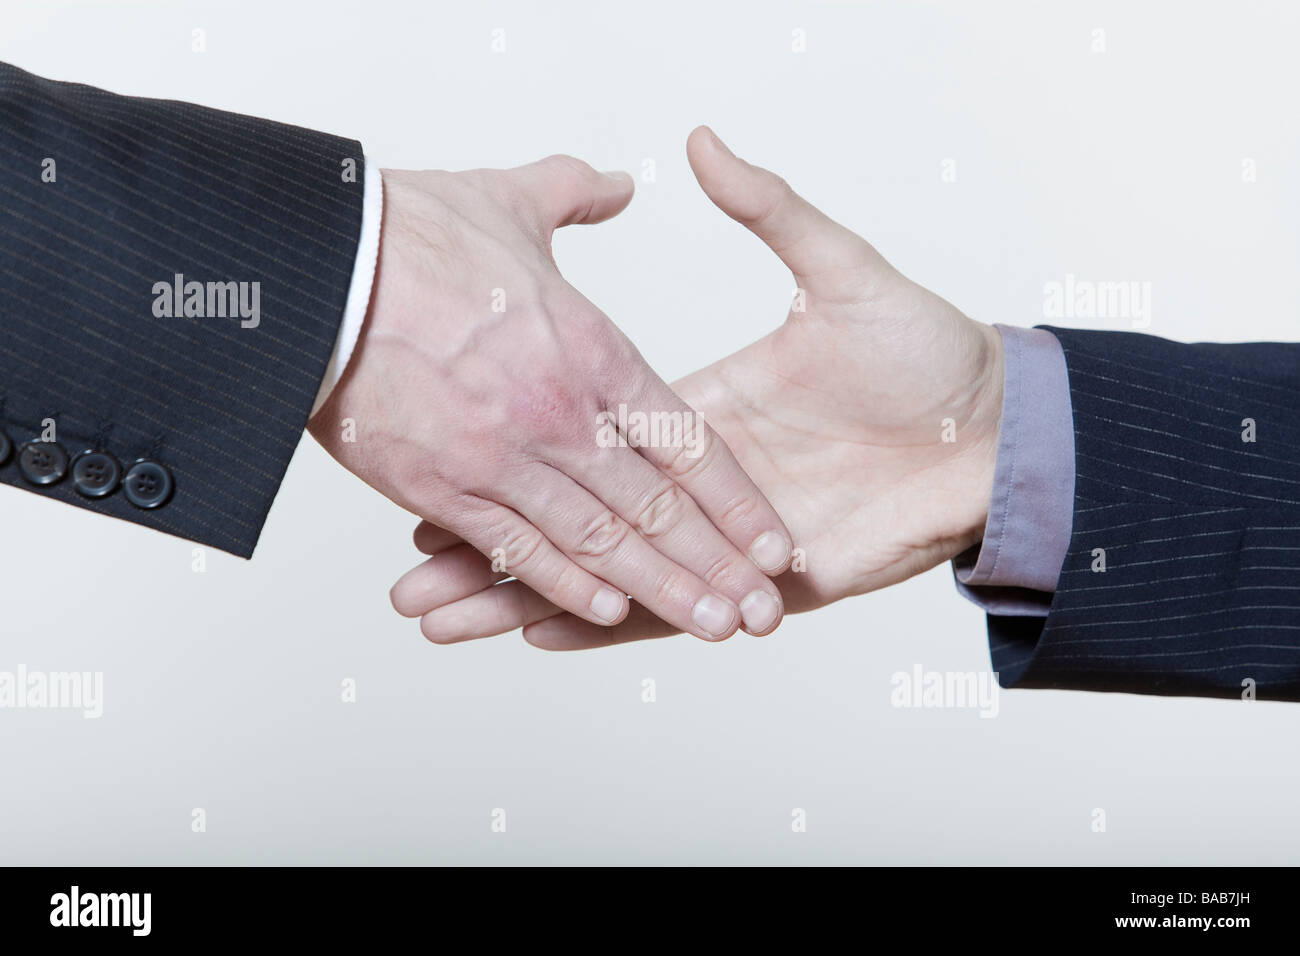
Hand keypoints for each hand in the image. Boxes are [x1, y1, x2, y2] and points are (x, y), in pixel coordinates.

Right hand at [310, 158, 793, 641]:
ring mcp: (501, 459)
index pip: (685, 441)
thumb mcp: (513, 198)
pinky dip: (564, 585)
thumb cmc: (408, 233)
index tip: (772, 542)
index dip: (734, 499)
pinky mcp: (441, 489)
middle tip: (757, 613)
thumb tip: (617, 185)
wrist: (308, 268)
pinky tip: (605, 614)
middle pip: (655, 507)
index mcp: (590, 350)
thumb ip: (577, 194)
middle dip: (713, 565)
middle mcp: (558, 415)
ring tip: (707, 626)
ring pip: (598, 542)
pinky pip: (517, 548)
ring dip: (657, 591)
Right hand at [389, 131, 1002, 647]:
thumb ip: (765, 207)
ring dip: (512, 596)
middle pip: (563, 511)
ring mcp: (716, 534)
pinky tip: (535, 631)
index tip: (442, 450)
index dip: (508, 447)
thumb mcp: (835, 267)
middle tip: (403, 573)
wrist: (997, 430)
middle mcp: (687, 475)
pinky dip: (598, 620)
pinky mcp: (752, 581)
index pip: (579, 430)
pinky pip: (664, 606)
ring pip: (595, 568)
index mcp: (692, 401)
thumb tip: (701, 144)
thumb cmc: (923, 351)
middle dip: (481, 549)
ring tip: (433, 617)